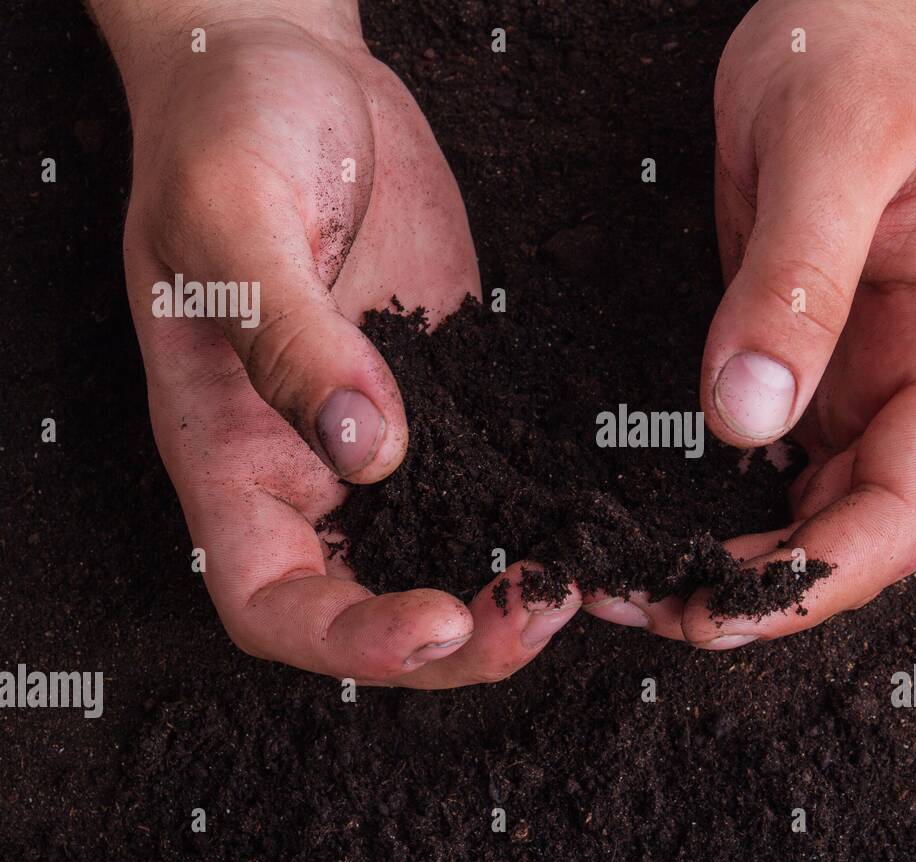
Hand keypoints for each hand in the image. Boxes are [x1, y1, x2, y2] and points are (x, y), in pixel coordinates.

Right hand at [96, 2, 578, 684]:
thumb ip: (291, 340)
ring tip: (582, 579)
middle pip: (373, 604)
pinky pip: (495, 475)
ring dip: (509, 588)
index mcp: (228, 449)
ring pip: (446, 553)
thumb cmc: (225, 131)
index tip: (432, 625)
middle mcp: (307, 464)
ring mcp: (385, 432)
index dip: (347, 641)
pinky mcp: (450, 391)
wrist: (292, 72)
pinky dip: (542, 512)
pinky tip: (597, 517)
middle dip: (457, 639)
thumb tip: (367, 449)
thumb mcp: (235, 220)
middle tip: (540, 610)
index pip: (271, 601)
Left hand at [605, 0, 915, 647]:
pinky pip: (773, 463)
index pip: (913, 505)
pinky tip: (660, 520)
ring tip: (645, 581)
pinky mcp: (806, 363)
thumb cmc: (867, 59)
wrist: (851, 20)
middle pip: (861, 531)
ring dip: (737, 562)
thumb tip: (752, 416)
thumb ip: (798, 282)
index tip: (737, 607)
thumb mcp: (833, 150)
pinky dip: (721, 509)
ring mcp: (860, 378)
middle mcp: (915, 380)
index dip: (831, 576)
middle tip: (665, 608)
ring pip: (814, 511)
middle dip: (771, 590)